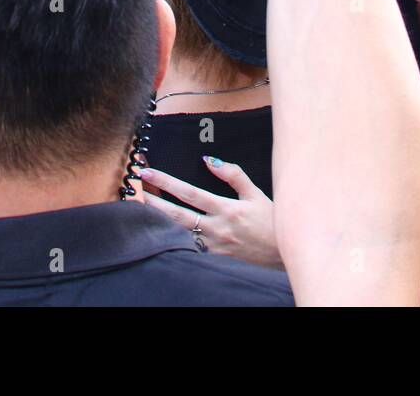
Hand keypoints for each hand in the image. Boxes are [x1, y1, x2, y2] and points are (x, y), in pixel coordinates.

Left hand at [138, 159, 280, 268]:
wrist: (283, 253)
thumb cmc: (270, 221)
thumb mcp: (255, 193)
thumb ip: (233, 175)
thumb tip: (210, 161)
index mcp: (226, 209)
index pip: (189, 193)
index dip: (166, 182)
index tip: (148, 172)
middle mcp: (217, 228)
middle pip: (177, 214)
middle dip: (153, 200)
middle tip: (136, 188)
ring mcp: (214, 246)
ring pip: (179, 233)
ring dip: (159, 220)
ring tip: (141, 207)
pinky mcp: (215, 258)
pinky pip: (189, 248)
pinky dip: (173, 239)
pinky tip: (159, 231)